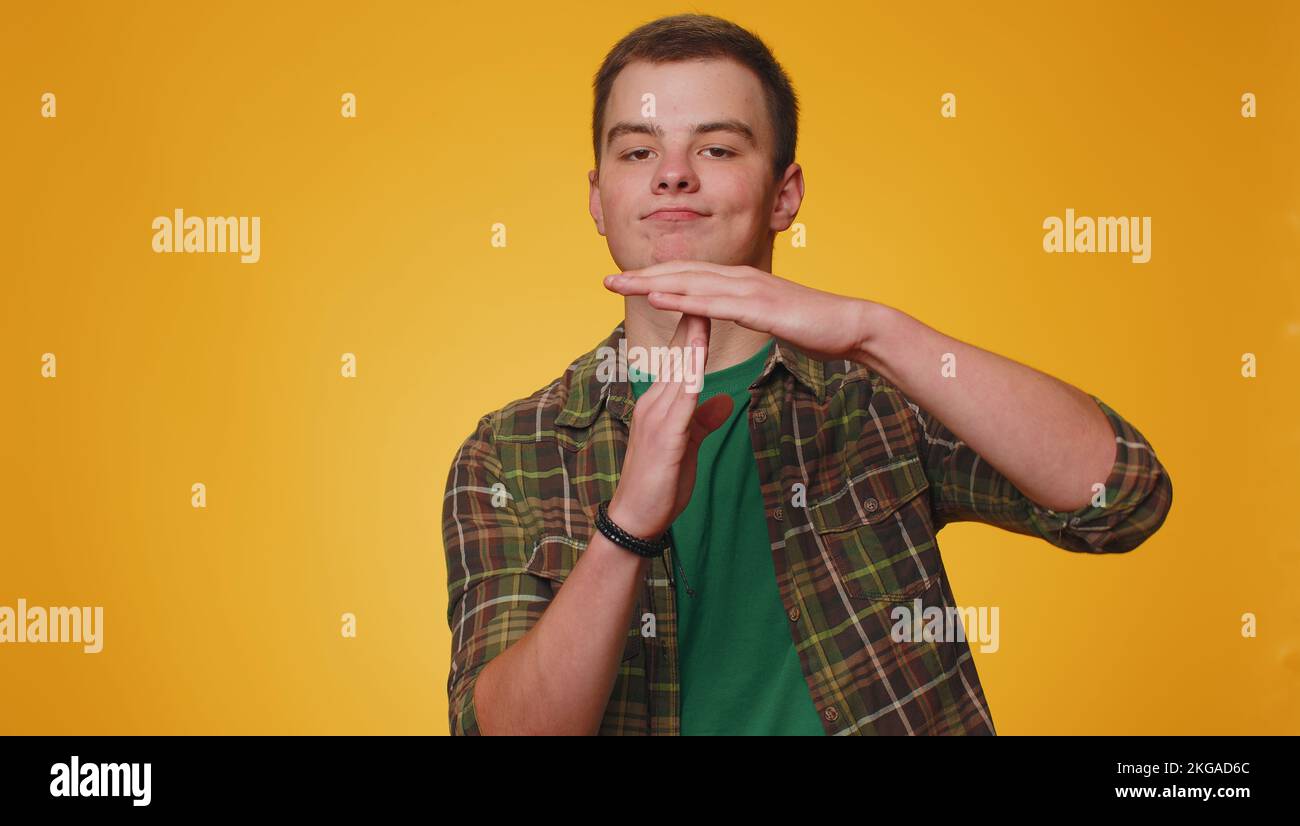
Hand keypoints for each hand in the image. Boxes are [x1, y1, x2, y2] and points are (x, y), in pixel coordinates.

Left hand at [603, 260, 871, 362]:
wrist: (851, 326)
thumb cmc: (814, 326)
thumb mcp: (769, 319)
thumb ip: (746, 314)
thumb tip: (729, 315)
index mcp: (740, 283)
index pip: (689, 277)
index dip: (655, 277)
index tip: (624, 281)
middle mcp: (740, 279)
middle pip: (682, 274)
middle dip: (642, 275)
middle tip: (605, 280)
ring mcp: (750, 290)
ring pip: (692, 284)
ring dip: (653, 282)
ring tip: (621, 283)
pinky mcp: (759, 307)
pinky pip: (715, 303)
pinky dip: (684, 299)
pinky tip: (660, 298)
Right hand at [607, 311, 732, 538]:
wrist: (637, 516)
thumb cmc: (661, 482)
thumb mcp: (689, 445)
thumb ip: (705, 420)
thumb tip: (725, 402)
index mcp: (661, 402)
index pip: (678, 356)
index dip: (694, 327)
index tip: (709, 298)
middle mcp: (654, 402)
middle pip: (676, 354)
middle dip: (691, 319)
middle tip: (704, 284)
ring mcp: (657, 418)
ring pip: (676, 372)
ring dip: (691, 342)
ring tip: (704, 311)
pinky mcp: (664, 438)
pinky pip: (679, 405)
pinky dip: (688, 382)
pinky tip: (699, 366)